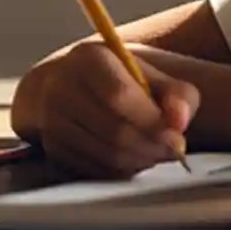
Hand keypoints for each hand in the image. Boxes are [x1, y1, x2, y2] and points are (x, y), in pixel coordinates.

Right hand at [11, 41, 199, 178]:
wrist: (70, 87)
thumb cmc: (121, 80)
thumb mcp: (153, 76)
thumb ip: (177, 95)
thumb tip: (179, 122)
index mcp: (89, 59)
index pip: (119, 95)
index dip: (152, 121)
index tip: (177, 136)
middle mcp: (61, 86)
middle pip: (114, 130)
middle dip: (151, 146)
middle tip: (173, 150)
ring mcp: (50, 120)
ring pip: (105, 154)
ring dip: (140, 160)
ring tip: (157, 153)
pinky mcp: (50, 149)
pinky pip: (94, 170)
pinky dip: (121, 171)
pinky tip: (135, 160)